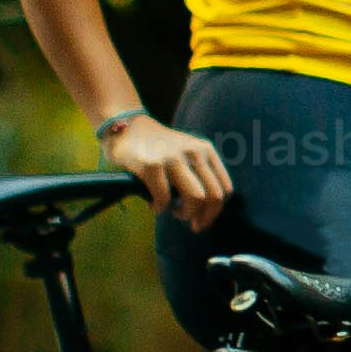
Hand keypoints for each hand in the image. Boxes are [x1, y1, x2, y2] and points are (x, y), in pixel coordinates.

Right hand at [106, 114, 232, 226]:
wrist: (126, 127)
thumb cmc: (158, 148)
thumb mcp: (187, 152)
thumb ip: (200, 172)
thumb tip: (208, 210)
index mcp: (206, 150)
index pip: (224, 189)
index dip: (215, 211)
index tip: (202, 220)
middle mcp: (194, 152)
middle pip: (213, 197)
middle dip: (204, 218)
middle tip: (192, 224)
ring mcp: (173, 158)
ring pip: (195, 198)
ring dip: (186, 213)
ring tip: (174, 212)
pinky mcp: (152, 166)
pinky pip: (164, 199)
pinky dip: (160, 208)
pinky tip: (154, 205)